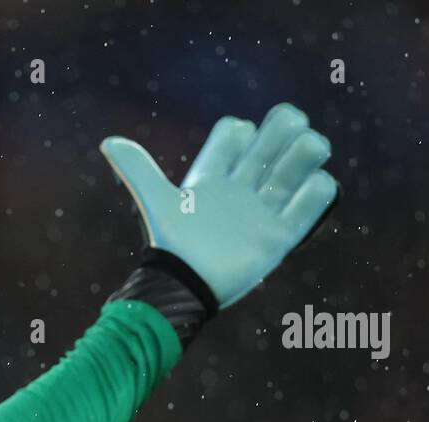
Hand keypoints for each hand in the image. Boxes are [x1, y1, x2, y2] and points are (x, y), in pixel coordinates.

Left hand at [100, 102, 339, 308]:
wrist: (187, 286)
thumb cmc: (172, 243)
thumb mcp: (157, 201)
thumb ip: (138, 169)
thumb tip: (109, 141)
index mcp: (213, 177)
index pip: (237, 133)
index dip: (242, 129)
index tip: (239, 141)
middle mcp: (241, 189)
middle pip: (275, 137)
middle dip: (286, 126)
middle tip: (289, 133)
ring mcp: (264, 210)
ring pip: (299, 162)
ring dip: (308, 149)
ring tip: (309, 152)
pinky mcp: (281, 236)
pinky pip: (313, 202)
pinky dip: (319, 189)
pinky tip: (313, 186)